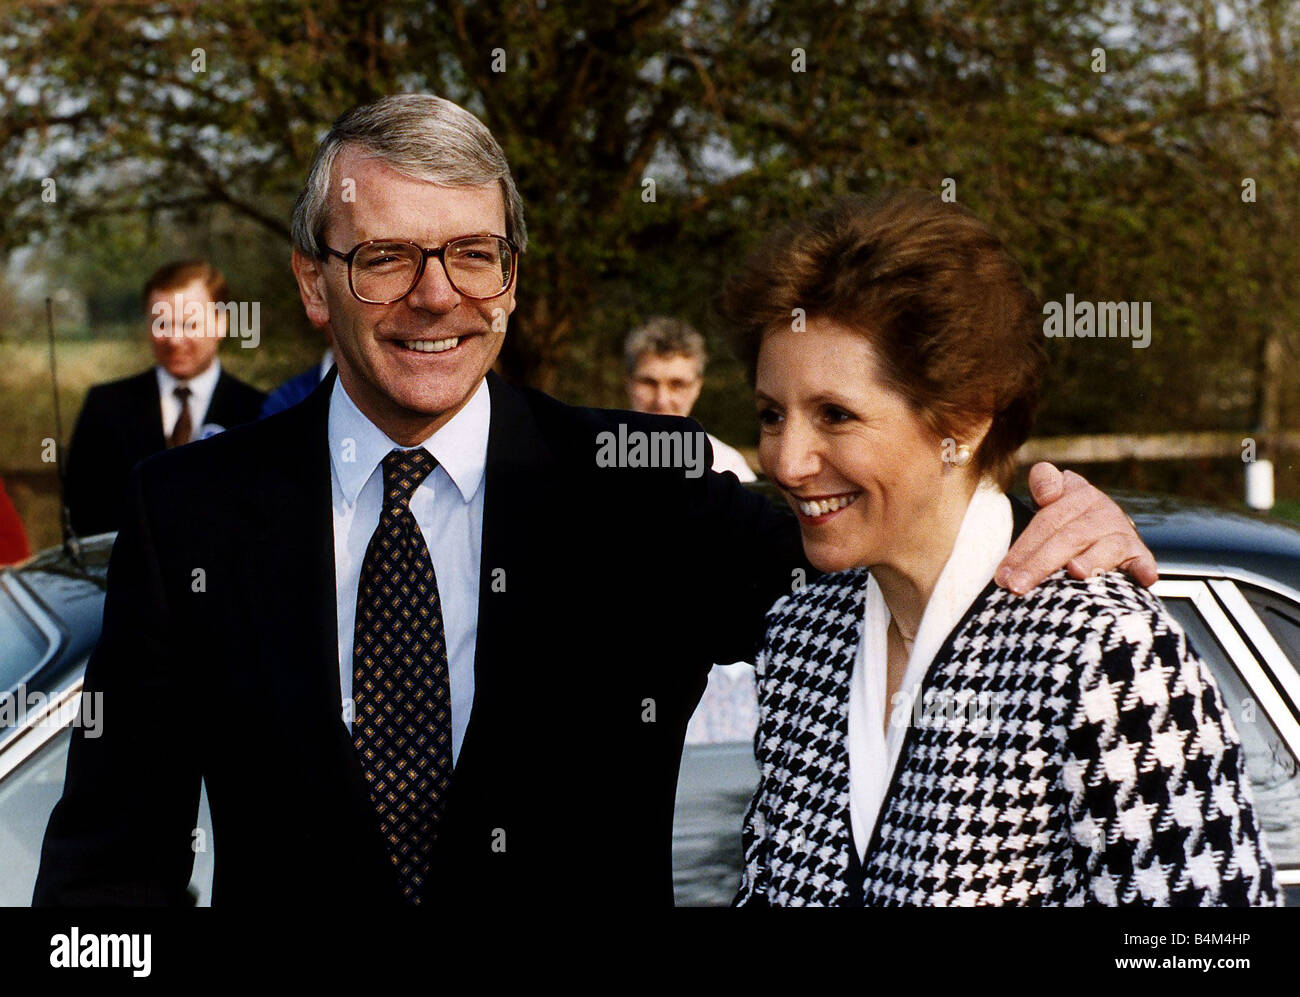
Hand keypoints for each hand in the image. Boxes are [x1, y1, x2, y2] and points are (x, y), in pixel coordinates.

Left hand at [996, 463, 1157, 595]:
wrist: (1108, 528)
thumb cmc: (1068, 520)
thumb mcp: (1054, 497)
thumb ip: (1045, 483)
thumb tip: (1048, 494)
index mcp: (1077, 494)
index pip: (1047, 519)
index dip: (1024, 545)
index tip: (1003, 574)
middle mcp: (1101, 510)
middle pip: (1067, 537)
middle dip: (1038, 564)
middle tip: (1016, 587)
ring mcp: (1122, 532)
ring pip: (1104, 546)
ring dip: (1091, 559)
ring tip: (1075, 572)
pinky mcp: (1139, 554)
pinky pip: (1143, 561)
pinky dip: (1143, 569)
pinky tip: (1143, 579)